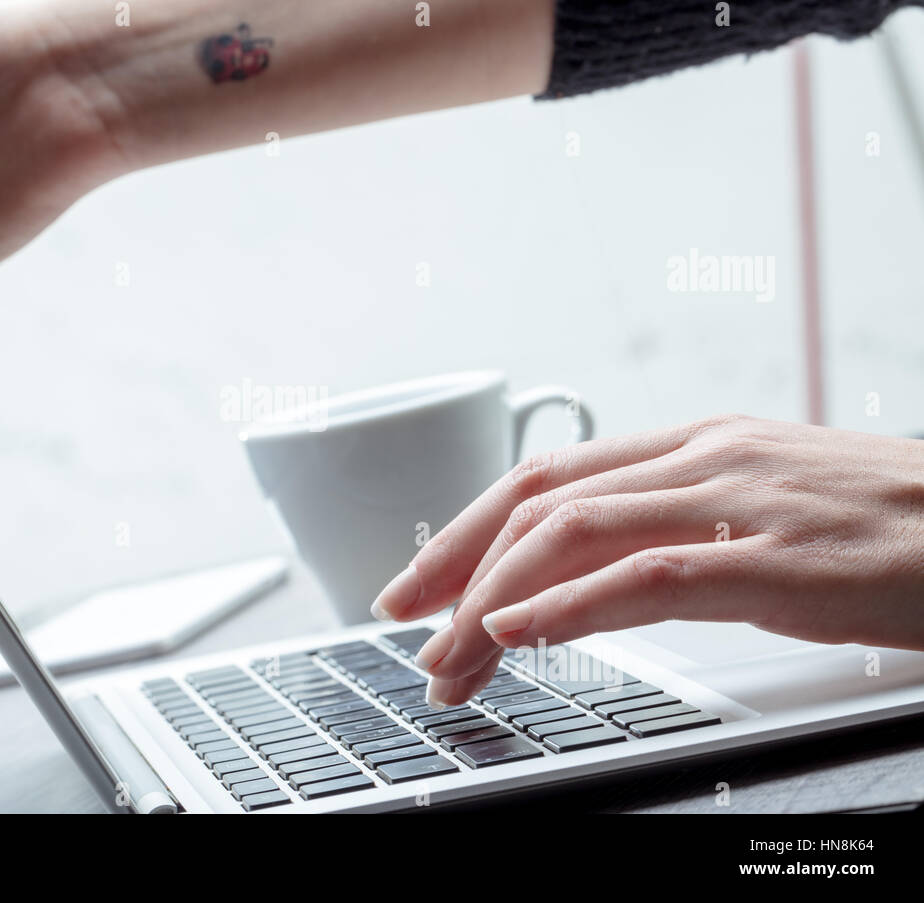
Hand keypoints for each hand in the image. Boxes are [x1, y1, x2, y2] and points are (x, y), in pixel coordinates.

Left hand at [371, 415, 923, 706]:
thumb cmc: (888, 525)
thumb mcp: (761, 508)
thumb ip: (674, 526)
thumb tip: (585, 575)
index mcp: (692, 444)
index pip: (547, 479)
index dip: (467, 530)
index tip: (421, 582)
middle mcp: (701, 457)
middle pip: (536, 500)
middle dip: (453, 564)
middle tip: (403, 623)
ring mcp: (739, 499)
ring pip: (571, 535)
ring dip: (490, 602)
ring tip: (450, 659)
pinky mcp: (780, 558)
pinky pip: (647, 577)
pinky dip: (568, 607)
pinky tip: (518, 638)